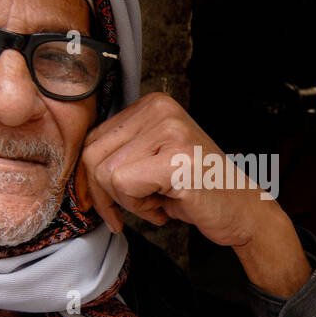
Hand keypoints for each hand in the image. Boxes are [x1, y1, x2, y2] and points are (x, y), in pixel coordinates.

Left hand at [74, 92, 310, 295]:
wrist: (242, 211)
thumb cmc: (194, 191)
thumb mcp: (150, 162)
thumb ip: (118, 156)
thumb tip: (73, 175)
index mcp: (151, 105)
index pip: (92, 140)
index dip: (93, 181)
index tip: (109, 205)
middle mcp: (159, 109)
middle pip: (93, 156)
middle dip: (107, 195)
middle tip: (139, 208)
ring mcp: (170, 129)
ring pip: (107, 173)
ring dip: (128, 202)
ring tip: (159, 203)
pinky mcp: (177, 156)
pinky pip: (124, 184)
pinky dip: (140, 207)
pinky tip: (167, 207)